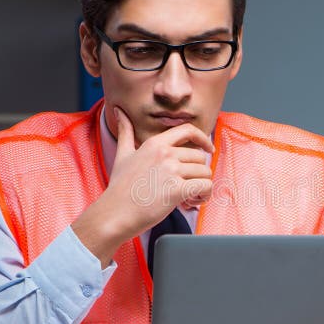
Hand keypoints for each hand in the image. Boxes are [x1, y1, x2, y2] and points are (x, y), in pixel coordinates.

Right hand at [72, 107, 213, 266]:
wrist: (114, 214)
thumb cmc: (119, 188)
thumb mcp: (122, 154)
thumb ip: (126, 132)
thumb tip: (118, 110)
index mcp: (155, 143)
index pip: (188, 130)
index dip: (203, 138)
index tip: (208, 148)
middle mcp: (165, 153)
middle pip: (200, 157)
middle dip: (197, 174)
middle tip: (185, 189)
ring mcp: (171, 170)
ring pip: (205, 173)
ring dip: (201, 187)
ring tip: (186, 198)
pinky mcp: (177, 189)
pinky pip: (205, 187)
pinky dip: (203, 196)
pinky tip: (190, 203)